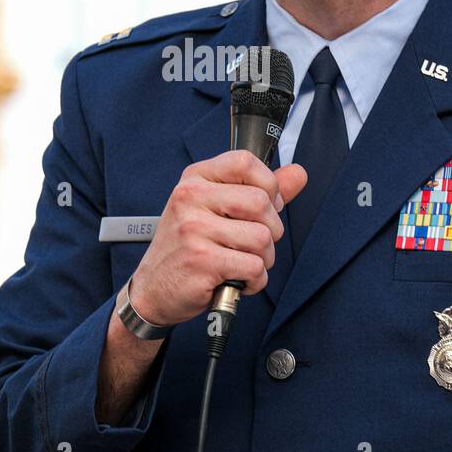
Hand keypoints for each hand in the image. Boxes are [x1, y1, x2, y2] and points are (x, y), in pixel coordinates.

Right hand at [129, 149, 307, 327]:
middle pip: (261, 202)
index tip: (264, 205)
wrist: (153, 290)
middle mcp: (191, 198)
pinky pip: (254, 267)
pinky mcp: (202, 261)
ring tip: (242, 263)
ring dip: (263, 260)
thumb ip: (259, 190)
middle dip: (270, 230)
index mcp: (195, 179)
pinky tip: (236, 280)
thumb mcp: (215, 209)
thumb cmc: (187, 248)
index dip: (267, 184)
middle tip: (253, 244)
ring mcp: (194, 229)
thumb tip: (298, 174)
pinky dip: (254, 281)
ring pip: (262, 238)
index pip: (245, 162)